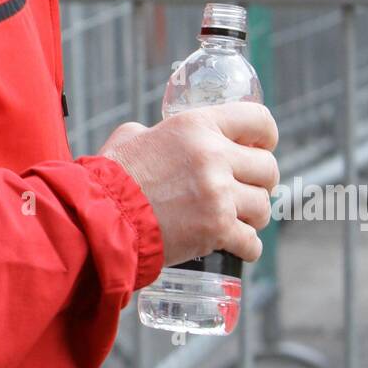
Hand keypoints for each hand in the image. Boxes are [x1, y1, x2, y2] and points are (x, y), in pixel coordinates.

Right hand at [100, 102, 278, 266]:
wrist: (99, 218)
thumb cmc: (111, 177)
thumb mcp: (133, 136)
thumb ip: (157, 132)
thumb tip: (161, 136)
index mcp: (197, 125)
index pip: (258, 120)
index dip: (266, 136)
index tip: (261, 147)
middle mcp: (214, 156)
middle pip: (268, 168)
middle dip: (260, 182)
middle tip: (244, 190)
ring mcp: (218, 195)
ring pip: (263, 206)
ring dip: (253, 216)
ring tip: (235, 219)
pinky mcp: (217, 230)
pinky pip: (252, 242)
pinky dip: (246, 247)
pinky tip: (235, 245)